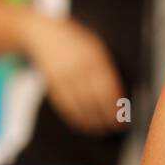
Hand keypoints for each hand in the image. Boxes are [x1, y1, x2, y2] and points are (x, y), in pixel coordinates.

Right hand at [20, 10, 127, 135]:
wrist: (43, 34)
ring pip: (79, 106)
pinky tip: (82, 123)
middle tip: (112, 128)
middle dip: (105, 117)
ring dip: (90, 121)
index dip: (114, 106)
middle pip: (94, 100)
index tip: (121, 117)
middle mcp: (79, 68)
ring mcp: (64, 76)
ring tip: (100, 130)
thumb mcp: (95, 48)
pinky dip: (75, 118)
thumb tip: (119, 96)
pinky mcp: (52, 84)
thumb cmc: (75, 42)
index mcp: (94, 58)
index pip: (108, 88)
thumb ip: (106, 69)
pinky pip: (65, 105)